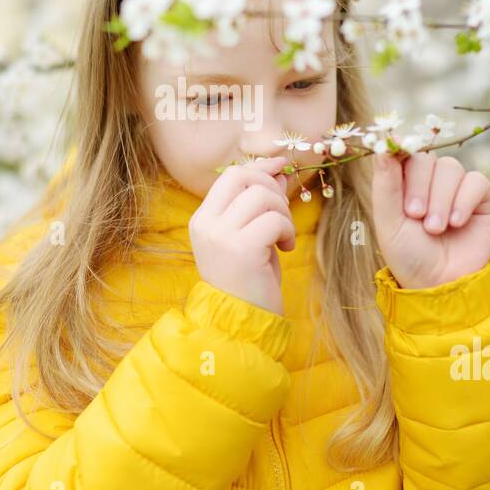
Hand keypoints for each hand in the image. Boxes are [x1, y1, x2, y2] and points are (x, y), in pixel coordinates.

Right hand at [189, 155, 294, 315]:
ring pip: (262, 195)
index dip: (259, 167)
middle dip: (271, 187)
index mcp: (203, 219)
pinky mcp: (241, 248)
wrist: (239, 324)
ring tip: (282, 236)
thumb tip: (279, 171)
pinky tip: (284, 248)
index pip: (230, 175)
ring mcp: (220, 235)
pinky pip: (274, 219)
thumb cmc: (248, 281)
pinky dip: (286, 230)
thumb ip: (260, 204)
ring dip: (282, 212)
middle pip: (243, 177)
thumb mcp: (252, 235)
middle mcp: (206, 223)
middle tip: (282, 214)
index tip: (280, 166)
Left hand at [371, 150, 489, 289]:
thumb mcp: (389, 222)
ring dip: (441, 199)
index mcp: (403, 183)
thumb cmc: (409, 255)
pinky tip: (456, 223)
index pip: (402, 153)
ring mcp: (456, 188)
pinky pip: (476, 181)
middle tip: (416, 216)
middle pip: (426, 158)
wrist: (440, 284)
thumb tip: (382, 148)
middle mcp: (429, 181)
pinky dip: (464, 200)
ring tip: (435, 228)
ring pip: (450, 168)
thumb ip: (385, 184)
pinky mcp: (480, 198)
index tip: (396, 163)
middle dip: (420, 187)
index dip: (401, 157)